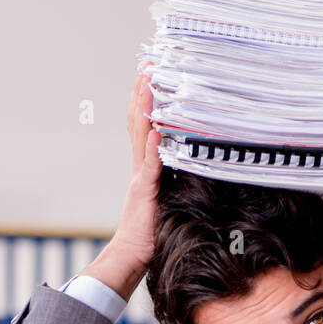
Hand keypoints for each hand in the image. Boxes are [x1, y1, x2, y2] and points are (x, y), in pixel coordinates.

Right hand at [84, 66, 162, 297]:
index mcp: (145, 169)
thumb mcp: (166, 199)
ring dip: (144, 110)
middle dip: (142, 94)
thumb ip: (174, 179)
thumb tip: (192, 163)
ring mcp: (140, 179)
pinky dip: (151, 147)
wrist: (131, 257)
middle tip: (147, 66)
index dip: (145, 101)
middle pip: (138, 123)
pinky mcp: (144, 194)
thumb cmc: (151, 234)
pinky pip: (149, 167)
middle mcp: (140, 169)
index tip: (150, 76)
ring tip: (148, 84)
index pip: (143, 127)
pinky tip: (154, 130)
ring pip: (140, 137)